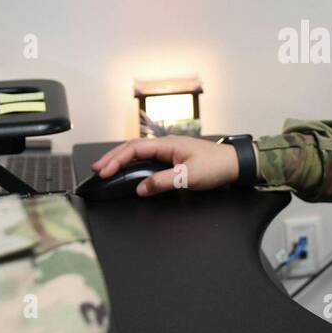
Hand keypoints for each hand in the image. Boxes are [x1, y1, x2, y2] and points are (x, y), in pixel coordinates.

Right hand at [89, 136, 239, 196]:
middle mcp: (166, 145)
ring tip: (106, 169)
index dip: (116, 160)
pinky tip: (129, 171)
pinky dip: (134, 164)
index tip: (103, 171)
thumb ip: (163, 182)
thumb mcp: (188, 176)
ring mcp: (169, 151)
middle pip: (132, 148)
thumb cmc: (217, 166)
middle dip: (112, 158)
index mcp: (168, 144)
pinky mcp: (173, 159)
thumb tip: (140, 188)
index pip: (134, 149)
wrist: (236, 164)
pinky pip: (148, 159)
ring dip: (122, 160)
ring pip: (139, 153)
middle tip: (96, 169)